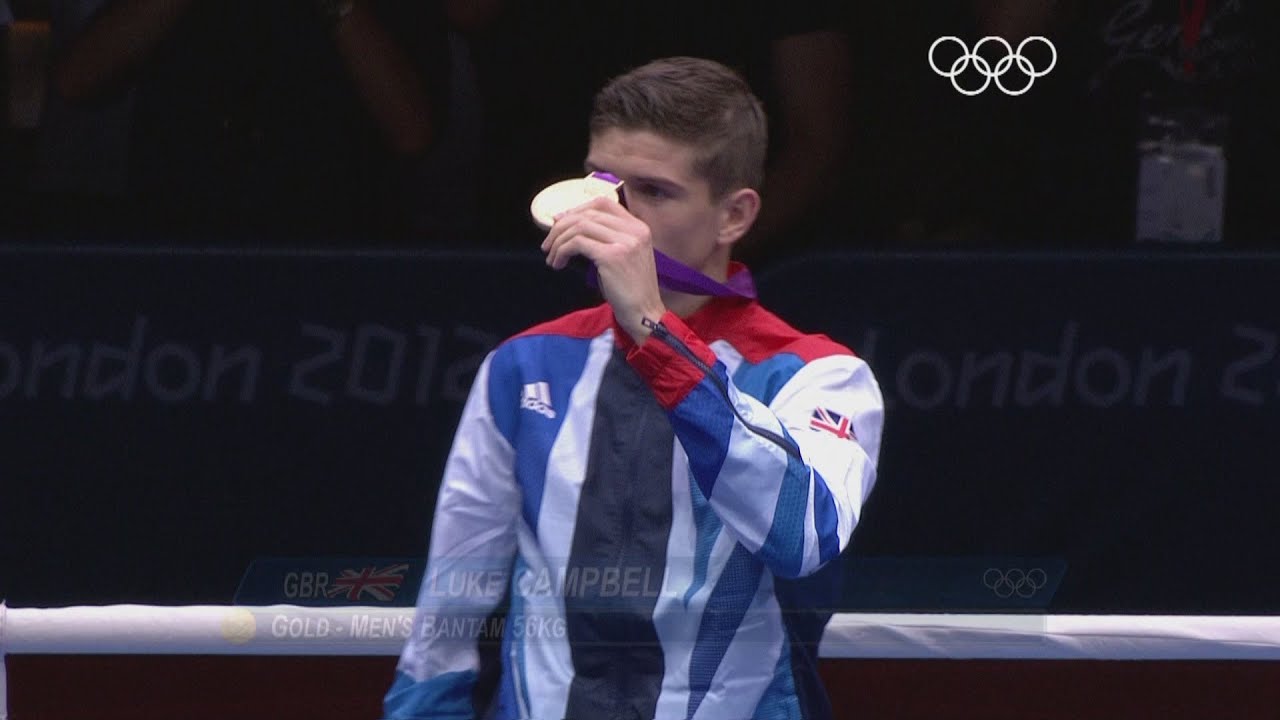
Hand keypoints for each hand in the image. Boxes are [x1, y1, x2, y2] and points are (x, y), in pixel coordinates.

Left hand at [541, 196, 666, 343]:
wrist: (645, 314)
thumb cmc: (630, 290)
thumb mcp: (622, 256)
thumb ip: (603, 238)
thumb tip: (566, 221)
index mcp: (638, 227)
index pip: (603, 202)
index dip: (578, 208)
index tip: (560, 221)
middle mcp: (634, 230)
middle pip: (588, 213)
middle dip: (562, 226)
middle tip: (548, 243)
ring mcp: (624, 242)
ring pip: (579, 226)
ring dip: (559, 241)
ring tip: (552, 258)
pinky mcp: (612, 256)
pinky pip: (577, 243)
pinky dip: (562, 251)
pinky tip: (559, 264)